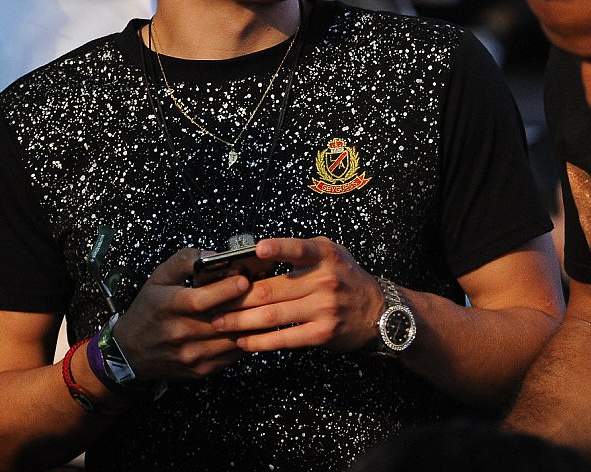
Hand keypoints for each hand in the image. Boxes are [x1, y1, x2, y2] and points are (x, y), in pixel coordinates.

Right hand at [114, 248, 251, 380]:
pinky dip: (246, 338)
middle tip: (264, 289)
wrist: (131, 353)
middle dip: (246, 304)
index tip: (244, 279)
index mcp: (167, 307)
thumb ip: (184, 262)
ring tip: (263, 305)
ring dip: (251, 322)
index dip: (224, 290)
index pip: (199, 301)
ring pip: (232, 339)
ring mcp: (192, 355)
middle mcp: (179, 333)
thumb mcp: (158, 278)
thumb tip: (212, 255)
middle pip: (221, 319)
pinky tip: (252, 324)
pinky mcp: (202, 370)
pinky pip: (233, 354)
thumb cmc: (149, 310)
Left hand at [210, 236, 383, 352]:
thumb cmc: (346, 277)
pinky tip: (244, 340)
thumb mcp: (331, 253)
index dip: (279, 248)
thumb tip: (259, 253)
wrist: (378, 311)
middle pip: (272, 288)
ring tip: (219, 322)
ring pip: (273, 315)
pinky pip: (284, 338)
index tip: (258, 249)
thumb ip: (300, 250)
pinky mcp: (321, 333)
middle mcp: (325, 280)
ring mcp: (323, 308)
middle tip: (213, 301)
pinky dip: (260, 341)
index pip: (299, 249)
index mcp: (324, 255)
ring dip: (241, 320)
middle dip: (238, 297)